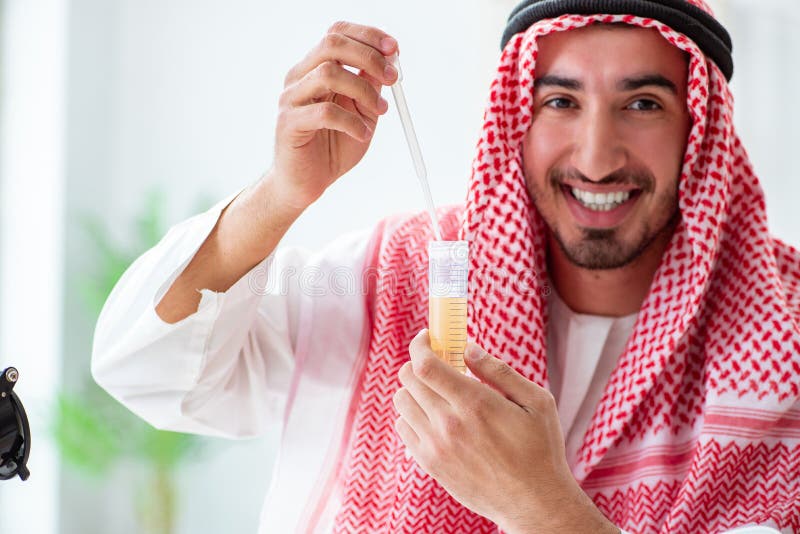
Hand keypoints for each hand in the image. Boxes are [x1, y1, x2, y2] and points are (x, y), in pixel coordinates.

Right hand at [268, 20, 397, 211]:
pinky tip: (362, 134)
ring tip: (380, 112)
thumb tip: (389, 62)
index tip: (395, 49)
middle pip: (332, 44)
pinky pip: (325, 112)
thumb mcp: (362, 113)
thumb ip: (370, 88)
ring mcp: (291, 99)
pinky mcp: (289, 123)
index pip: (337, 33)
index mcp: (315, 68)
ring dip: (363, 91)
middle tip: (392, 77)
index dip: (368, 35)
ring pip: (328, 74)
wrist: (307, 183)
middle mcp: (299, 77)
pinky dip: (352, 122)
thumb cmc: (332, 148)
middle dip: (369, 56)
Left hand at [393, 330, 617, 533]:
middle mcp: (448, 424)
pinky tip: (435, 416)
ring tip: (438, 391)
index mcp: (474, 404)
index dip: (420, 344)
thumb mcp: (536, 402)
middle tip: (438, 363)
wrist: (533, 502)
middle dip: (418, 362)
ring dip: (414, 388)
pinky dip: (413, 414)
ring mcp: (435, 446)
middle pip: (408, 379)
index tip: (428, 337)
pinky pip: (403, 428)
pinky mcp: (430, 464)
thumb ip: (499, 371)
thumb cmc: (540, 449)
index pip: (424, 365)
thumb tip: (468, 348)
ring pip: (402, 402)